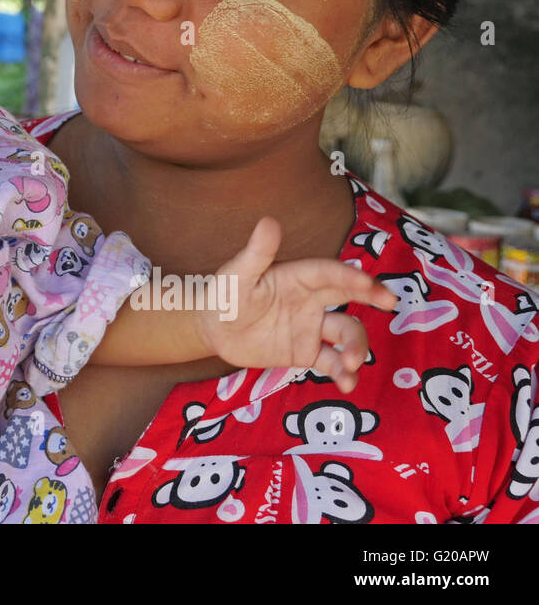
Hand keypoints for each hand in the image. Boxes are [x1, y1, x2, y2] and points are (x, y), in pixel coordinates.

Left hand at [200, 217, 398, 391]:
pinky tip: (345, 384)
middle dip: (372, 297)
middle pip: (349, 296)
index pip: (328, 272)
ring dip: (356, 347)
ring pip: (346, 333)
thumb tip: (268, 220)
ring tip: (350, 363)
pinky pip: (332, 362)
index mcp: (297, 276)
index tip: (367, 283)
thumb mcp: (237, 274)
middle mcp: (311, 299)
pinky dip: (342, 373)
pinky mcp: (307, 352)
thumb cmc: (224, 295)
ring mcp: (312, 326)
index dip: (348, 276)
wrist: (212, 330)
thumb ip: (256, 253)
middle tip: (390, 302)